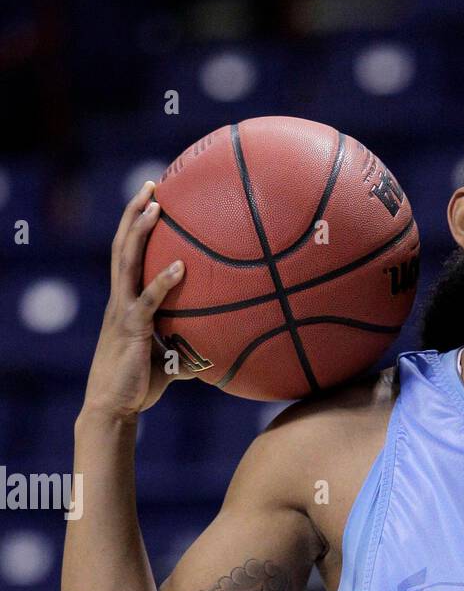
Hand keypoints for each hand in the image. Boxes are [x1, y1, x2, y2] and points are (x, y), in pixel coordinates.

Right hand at [82, 180, 194, 420]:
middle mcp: (121, 298)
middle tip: (151, 184)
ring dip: (141, 231)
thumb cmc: (140, 384)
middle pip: (124, 244)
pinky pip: (149, 300)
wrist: (116, 406)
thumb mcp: (170, 360)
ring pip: (128, 260)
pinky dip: (163, 282)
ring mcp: (124, 311)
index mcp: (126, 301)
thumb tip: (221, 350)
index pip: (129, 254)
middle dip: (136, 212)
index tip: (152, 199)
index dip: (136, 226)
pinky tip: (180, 267)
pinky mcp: (131, 328)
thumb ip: (190, 348)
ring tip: (156, 205)